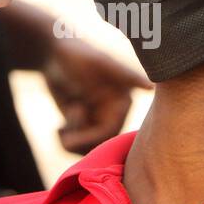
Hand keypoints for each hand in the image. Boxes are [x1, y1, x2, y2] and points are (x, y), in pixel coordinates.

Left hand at [43, 37, 150, 153]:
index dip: (91, 137)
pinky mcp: (84, 126)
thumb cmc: (77, 54)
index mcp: (122, 102)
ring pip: (89, 149)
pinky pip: (78, 147)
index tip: (69, 137)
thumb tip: (151, 86)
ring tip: (60, 129)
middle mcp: (114, 114)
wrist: (51, 54)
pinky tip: (58, 129)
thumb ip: (127, 75)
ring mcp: (98, 121)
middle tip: (62, 135)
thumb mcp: (100, 63)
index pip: (111, 131)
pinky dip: (66, 142)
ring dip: (72, 144)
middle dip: (81, 142)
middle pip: (100, 144)